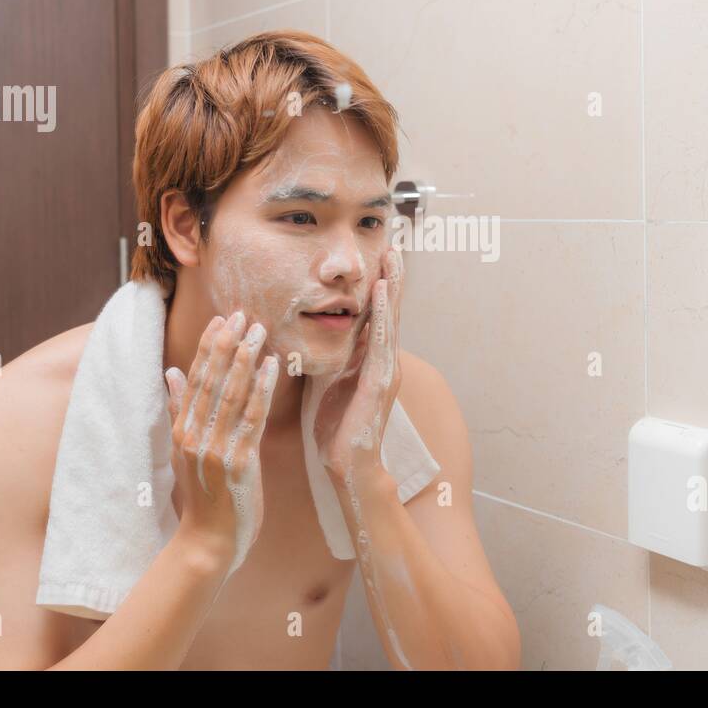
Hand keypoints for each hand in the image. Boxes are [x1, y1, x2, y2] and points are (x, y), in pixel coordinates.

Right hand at [164, 311, 277, 576]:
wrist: (208, 542)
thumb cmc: (204, 497)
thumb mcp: (185, 450)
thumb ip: (179, 410)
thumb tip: (170, 372)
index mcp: (183, 430)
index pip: (195, 379)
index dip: (209, 347)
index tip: (222, 319)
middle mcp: (195, 434)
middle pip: (212, 380)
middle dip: (228, 344)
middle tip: (243, 314)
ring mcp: (215, 447)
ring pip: (231, 393)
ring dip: (246, 358)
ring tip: (259, 330)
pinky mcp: (237, 461)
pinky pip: (251, 417)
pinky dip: (261, 389)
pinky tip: (270, 366)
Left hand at [313, 248, 402, 483]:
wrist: (349, 466)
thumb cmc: (336, 427)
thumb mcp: (329, 379)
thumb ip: (330, 354)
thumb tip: (313, 330)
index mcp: (372, 359)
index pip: (377, 313)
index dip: (379, 283)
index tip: (377, 253)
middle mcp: (385, 360)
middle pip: (390, 309)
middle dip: (392, 275)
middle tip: (393, 242)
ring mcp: (386, 369)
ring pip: (392, 319)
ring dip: (392, 286)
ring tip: (392, 256)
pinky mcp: (381, 382)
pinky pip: (382, 340)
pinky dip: (383, 314)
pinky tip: (381, 293)